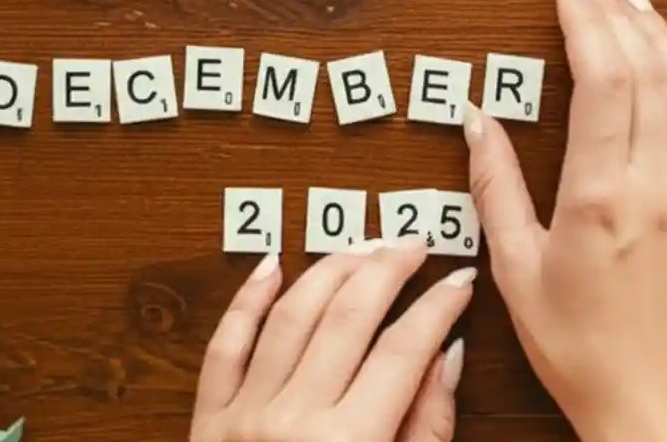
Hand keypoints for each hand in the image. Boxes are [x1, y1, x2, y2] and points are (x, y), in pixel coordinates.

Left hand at [190, 239, 474, 441]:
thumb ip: (425, 429)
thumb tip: (444, 359)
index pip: (404, 350)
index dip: (437, 308)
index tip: (458, 281)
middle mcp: (293, 420)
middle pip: (348, 315)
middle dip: (388, 268)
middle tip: (414, 244)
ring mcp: (244, 416)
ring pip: (290, 314)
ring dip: (328, 269)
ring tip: (362, 246)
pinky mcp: (207, 422)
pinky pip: (225, 345)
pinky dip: (246, 300)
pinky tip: (271, 266)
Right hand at [462, 0, 666, 441]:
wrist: (651, 399)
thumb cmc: (577, 344)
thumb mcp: (514, 268)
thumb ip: (494, 187)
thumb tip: (479, 121)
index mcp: (600, 194)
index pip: (602, 77)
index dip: (584, 21)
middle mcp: (659, 182)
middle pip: (646, 68)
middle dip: (614, 10)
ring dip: (662, 30)